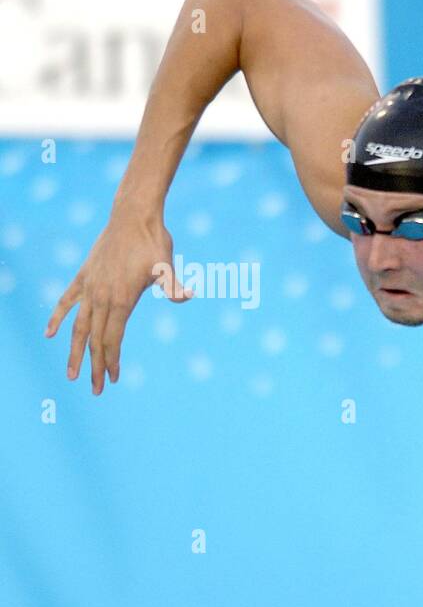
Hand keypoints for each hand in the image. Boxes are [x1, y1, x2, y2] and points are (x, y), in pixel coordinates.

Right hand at [45, 210, 188, 394]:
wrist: (132, 216)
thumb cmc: (154, 242)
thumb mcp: (168, 266)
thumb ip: (174, 285)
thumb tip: (187, 295)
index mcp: (122, 299)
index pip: (113, 338)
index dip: (112, 360)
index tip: (113, 379)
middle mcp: (102, 296)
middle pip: (95, 339)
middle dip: (95, 366)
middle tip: (96, 390)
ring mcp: (90, 286)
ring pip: (78, 326)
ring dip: (74, 351)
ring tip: (71, 373)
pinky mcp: (84, 276)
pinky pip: (67, 301)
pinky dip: (58, 317)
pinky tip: (50, 334)